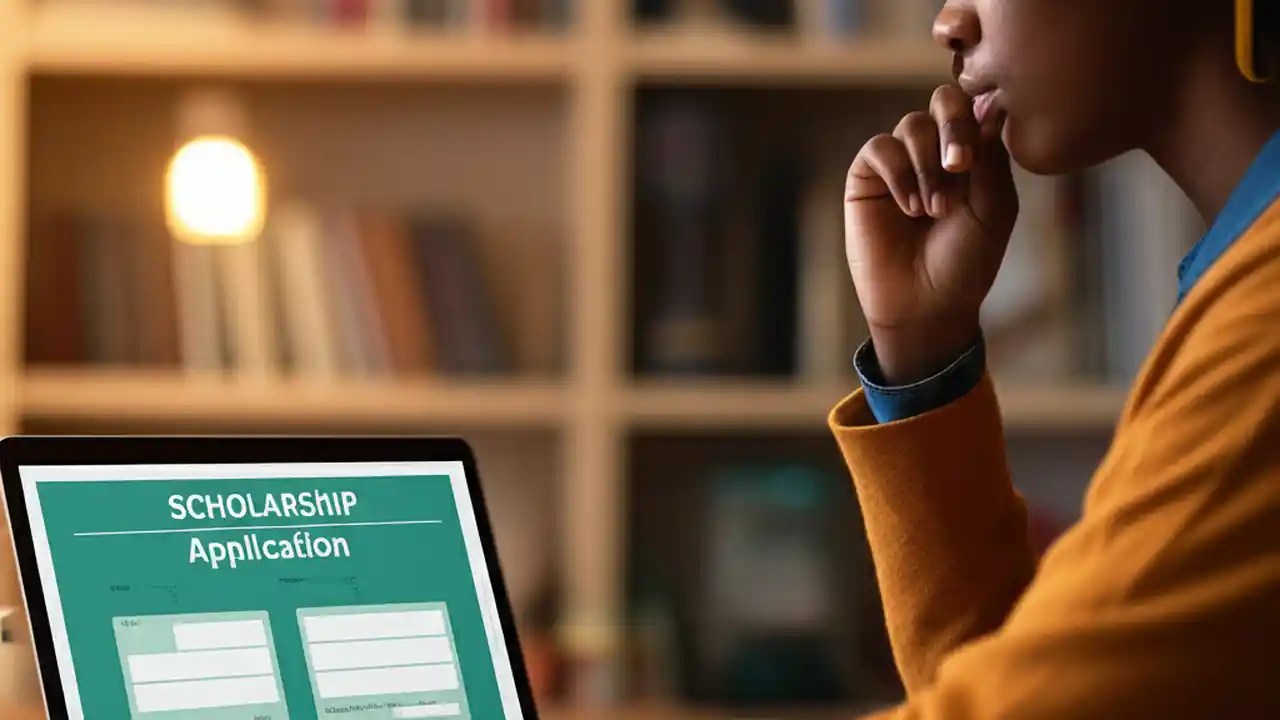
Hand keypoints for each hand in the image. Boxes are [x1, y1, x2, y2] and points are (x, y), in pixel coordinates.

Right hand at [845, 85, 1018, 383]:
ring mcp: (901, 161)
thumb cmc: (966, 261)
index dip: (980, 117)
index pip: (978, 105)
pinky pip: (881, 148)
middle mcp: (936, 149)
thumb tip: (991, 102)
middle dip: (953, 125)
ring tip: (933, 211)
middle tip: (958, 165)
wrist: (926, 303)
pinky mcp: (868, 177)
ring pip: (913, 124)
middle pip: (944, 99)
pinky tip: (910, 209)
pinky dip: (899, 174)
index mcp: (974, 152)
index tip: (981, 156)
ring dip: (927, 166)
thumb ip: (991, 157)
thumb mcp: (993, 208)